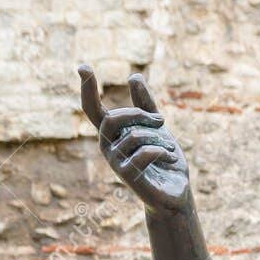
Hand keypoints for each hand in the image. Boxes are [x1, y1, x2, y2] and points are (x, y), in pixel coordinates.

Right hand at [79, 66, 189, 215]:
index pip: (92, 109)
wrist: (175, 192)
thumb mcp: (157, 128)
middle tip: (161, 120)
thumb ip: (145, 106)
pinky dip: (162, 152)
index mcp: (112, 134)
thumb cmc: (164, 160)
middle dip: (140, 114)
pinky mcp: (128, 177)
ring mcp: (116, 163)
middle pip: (113, 118)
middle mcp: (108, 148)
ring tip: (170, 149)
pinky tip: (170, 158)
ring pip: (134, 136)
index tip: (83, 67)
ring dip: (158, 138)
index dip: (87, 89)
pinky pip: (144, 153)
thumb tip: (133, 77)